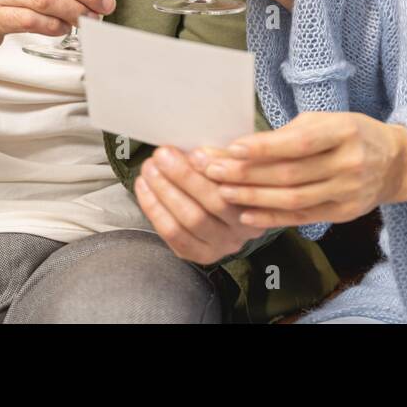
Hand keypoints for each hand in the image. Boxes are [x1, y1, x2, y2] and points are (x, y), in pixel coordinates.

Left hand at [135, 146, 266, 264]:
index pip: (240, 184)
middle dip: (184, 176)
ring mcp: (224, 245)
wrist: (231, 211)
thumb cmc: (229, 176)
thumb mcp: (237, 163)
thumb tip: (196, 152)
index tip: (195, 151)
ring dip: (165, 191)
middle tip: (163, 155)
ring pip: (191, 219)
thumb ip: (224, 158)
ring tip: (150, 168)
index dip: (217, 168)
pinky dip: (155, 209)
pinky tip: (144, 188)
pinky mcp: (202, 254)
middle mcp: (246, 228)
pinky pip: (173, 234)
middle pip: (214, 202)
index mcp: (262, 200)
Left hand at [187, 112, 406, 229]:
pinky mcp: (343, 213)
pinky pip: (302, 217)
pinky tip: (247, 215)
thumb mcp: (329, 120)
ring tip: (222, 192)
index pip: (300, 142)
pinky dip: (272, 217)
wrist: (396, 163)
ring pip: (293, 198)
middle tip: (213, 170)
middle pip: (291, 173)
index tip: (232, 148)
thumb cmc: (353, 134)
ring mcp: (348, 191)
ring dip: (253, 197)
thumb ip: (291, 133)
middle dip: (247, 173)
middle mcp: (349, 163)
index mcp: (345, 132)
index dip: (265, 147)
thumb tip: (245, 146)